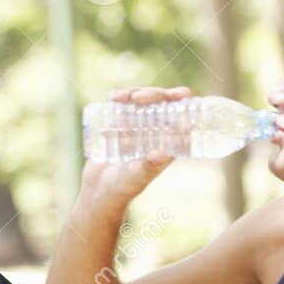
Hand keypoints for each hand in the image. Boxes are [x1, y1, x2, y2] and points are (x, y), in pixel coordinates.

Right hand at [80, 86, 189, 200]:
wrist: (99, 192)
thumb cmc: (123, 188)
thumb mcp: (137, 176)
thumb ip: (149, 166)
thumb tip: (162, 153)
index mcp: (170, 140)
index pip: (183, 112)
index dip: (183, 99)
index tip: (176, 94)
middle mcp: (156, 130)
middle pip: (162, 101)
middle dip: (152, 93)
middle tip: (137, 98)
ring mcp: (138, 125)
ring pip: (142, 99)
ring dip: (134, 92)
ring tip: (119, 98)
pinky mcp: (120, 124)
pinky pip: (123, 104)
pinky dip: (119, 97)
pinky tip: (113, 97)